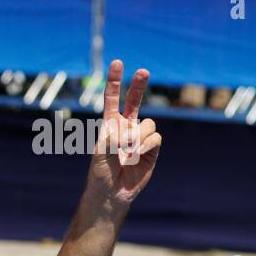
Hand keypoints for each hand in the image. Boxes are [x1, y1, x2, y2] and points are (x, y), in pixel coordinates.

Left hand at [89, 59, 161, 206]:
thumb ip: (112, 139)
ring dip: (138, 137)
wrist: (112, 192)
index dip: (115, 82)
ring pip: (147, 124)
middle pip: (135, 101)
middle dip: (139, 85)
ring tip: (128, 152)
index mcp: (110, 125)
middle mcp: (127, 127)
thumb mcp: (100, 154)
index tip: (117, 63)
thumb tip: (131, 131)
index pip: (112, 99)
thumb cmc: (101, 173)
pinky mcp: (153, 148)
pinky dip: (146, 145)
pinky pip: (155, 138)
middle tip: (143, 70)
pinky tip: (138, 155)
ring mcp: (141, 137)